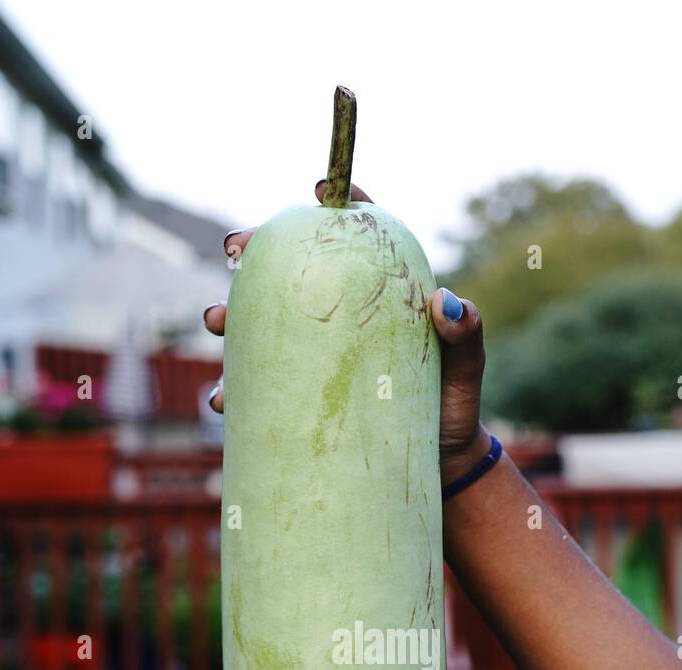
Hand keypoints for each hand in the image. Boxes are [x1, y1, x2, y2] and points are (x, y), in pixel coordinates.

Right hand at [204, 180, 489, 488]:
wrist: (441, 466)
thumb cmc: (454, 407)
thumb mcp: (466, 370)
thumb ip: (465, 334)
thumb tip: (444, 301)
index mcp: (378, 298)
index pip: (356, 238)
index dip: (337, 206)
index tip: (317, 190)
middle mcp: (340, 321)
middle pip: (290, 273)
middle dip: (254, 254)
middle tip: (235, 250)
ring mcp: (317, 358)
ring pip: (261, 328)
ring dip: (228, 318)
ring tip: (216, 320)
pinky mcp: (303, 399)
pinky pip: (260, 390)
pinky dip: (234, 391)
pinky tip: (223, 399)